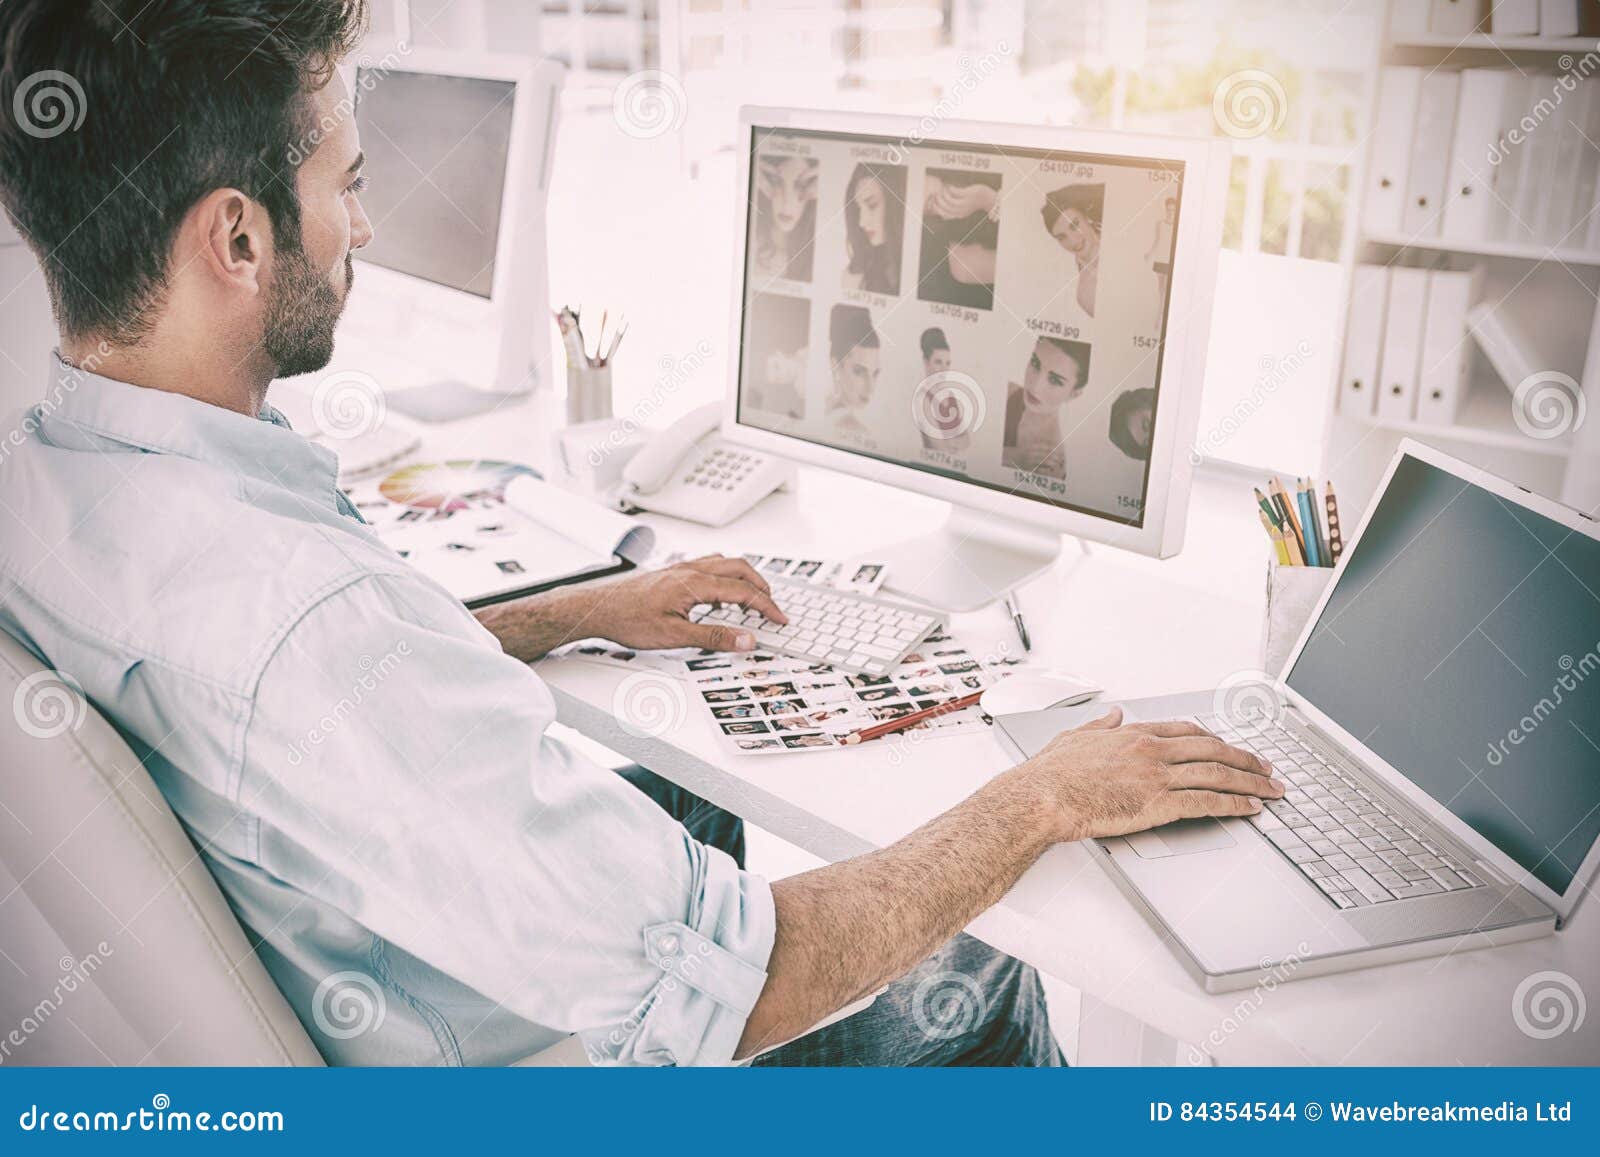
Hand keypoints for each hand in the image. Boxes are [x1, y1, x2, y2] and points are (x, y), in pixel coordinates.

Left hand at [581, 554, 787, 651]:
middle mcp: (690, 569)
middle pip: (740, 568)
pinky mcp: (672, 572)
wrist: (599, 608)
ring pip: (724, 563)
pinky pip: (708, 566)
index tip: (780, 619)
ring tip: (751, 600)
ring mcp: (681, 568)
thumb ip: (714, 636)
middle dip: (761, 586)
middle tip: (772, 607)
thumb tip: (746, 639)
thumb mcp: (675, 636)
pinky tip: (718, 595)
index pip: (743, 591)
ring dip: (744, 578)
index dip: (767, 606)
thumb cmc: (629, 619)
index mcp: (695, 583)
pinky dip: (725, 577)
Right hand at [925, 180, 997, 220]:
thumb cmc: (973, 201)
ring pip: (950, 201)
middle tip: (937, 194)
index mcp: (959, 215)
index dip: (937, 209)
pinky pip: (956, 192)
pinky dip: (950, 189)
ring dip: (944, 195)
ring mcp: (966, 203)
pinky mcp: (968, 194)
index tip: (934, 202)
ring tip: (943, 189)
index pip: (945, 215)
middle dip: (939, 201)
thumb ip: (953, 209)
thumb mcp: (962, 208)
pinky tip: (950, 186)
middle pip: (946, 208)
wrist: (987, 198)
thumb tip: (941, 207)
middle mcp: (962, 211)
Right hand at [1007, 708, 1283, 842]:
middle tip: (1267, 766)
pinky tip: (1250, 807)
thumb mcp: (1074, 736)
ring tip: (1272, 788)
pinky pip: (1206, 801)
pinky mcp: (1158, 803)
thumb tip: (1113, 713)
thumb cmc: (1051, 773)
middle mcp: (1151, 750)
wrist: (1043, 796)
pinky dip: (1234, 803)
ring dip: (1250, 780)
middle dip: (1245, 758)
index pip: (1186, 731)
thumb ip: (1099, 724)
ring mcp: (1156, 775)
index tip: (1230, 746)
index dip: (1215, 738)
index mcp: (1133, 734)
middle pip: (1212, 748)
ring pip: (1217, 773)